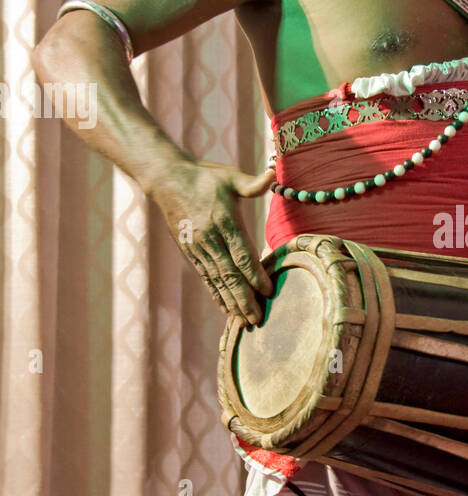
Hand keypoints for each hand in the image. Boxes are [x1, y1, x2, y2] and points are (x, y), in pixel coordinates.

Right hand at [150, 158, 276, 323]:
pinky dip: (215, 293)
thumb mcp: (229, 176)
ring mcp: (198, 247)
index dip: (255, 275)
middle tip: (258, 319)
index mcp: (224, 221)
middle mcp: (210, 238)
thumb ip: (252, 183)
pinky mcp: (190, 252)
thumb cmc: (204, 177)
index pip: (242, 254)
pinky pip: (205, 277)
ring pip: (217, 280)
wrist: (167, 180)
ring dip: (231, 302)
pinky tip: (225, 308)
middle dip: (244, 298)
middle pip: (229, 274)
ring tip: (245, 321)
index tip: (268, 291)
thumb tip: (274, 175)